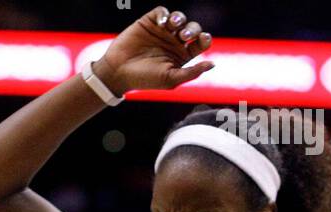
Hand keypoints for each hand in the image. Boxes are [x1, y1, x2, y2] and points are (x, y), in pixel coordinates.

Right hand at [96, 6, 213, 95]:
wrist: (119, 71)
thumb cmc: (145, 79)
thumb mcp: (170, 79)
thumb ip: (192, 72)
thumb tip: (212, 64)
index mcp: (182, 55)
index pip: (200, 43)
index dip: (205, 39)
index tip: (203, 40)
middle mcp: (175, 42)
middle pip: (193, 28)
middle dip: (192, 29)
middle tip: (184, 35)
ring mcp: (163, 30)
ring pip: (179, 18)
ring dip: (180, 19)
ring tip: (174, 26)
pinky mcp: (150, 22)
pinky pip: (162, 12)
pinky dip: (164, 15)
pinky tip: (161, 23)